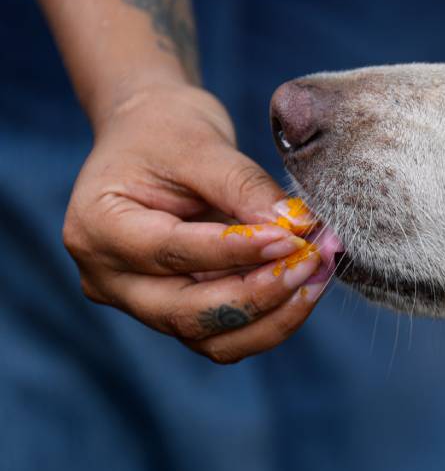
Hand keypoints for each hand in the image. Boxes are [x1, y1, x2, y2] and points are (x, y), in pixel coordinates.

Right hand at [64, 83, 326, 362]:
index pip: (171, 253)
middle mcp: (110, 278)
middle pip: (188, 314)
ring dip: (275, 315)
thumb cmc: (166, 131)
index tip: (293, 237)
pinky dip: (272, 317)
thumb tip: (298, 227)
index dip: (237, 252)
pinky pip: (228, 335)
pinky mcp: (178, 312)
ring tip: (320, 272)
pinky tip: (308, 284)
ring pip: (213, 339)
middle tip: (315, 259)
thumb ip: (245, 187)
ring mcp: (142, 302)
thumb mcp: (202, 145)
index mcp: (98, 228)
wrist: (151, 135)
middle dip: (262, 293)